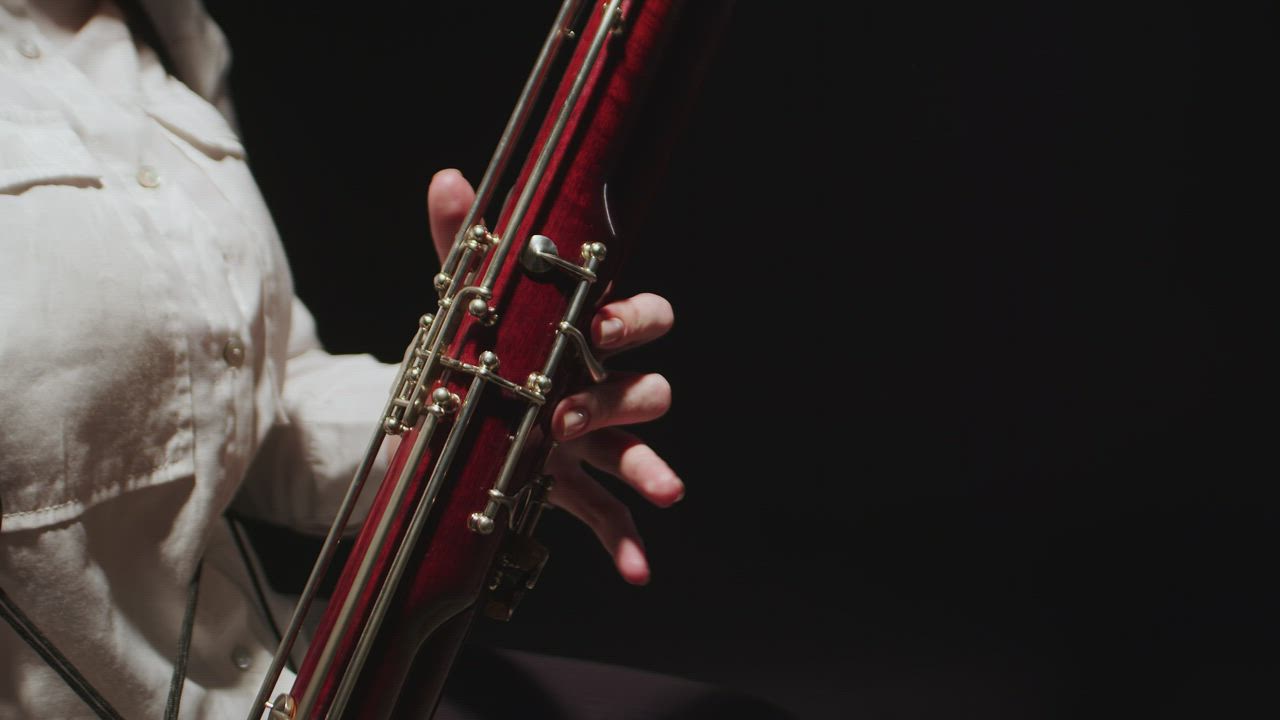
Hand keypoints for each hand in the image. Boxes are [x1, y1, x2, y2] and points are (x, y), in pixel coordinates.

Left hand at [428, 169, 682, 585]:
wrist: (456, 406)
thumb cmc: (480, 345)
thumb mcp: (468, 298)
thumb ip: (465, 242)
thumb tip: (448, 180)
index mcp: (584, 337)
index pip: (637, 316)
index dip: (631, 320)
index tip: (601, 327)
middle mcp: (598, 386)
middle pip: (646, 387)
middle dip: (617, 398)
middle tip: (565, 416)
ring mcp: (591, 441)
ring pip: (638, 447)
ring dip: (651, 466)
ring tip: (662, 489)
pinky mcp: (572, 487)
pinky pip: (610, 517)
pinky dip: (627, 542)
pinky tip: (638, 572)